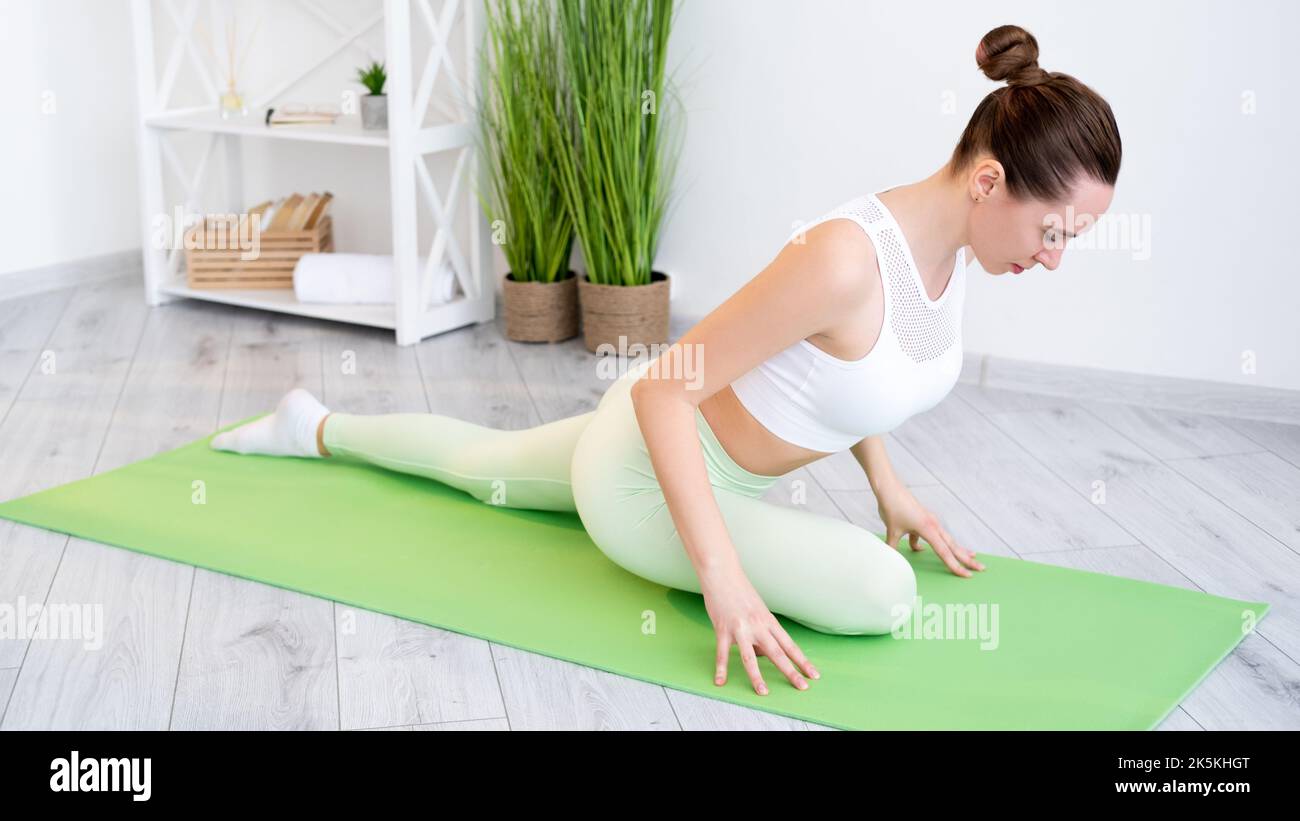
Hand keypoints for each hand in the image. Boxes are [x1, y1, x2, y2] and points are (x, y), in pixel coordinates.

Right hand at [701, 565, 818, 694]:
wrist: (722, 573)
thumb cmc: (740, 591)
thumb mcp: (757, 610)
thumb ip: (761, 632)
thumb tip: (763, 654)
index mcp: (769, 621)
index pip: (790, 645)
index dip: (802, 661)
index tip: (814, 674)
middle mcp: (758, 626)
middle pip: (777, 653)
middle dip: (791, 672)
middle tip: (803, 687)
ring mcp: (740, 628)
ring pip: (751, 656)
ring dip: (757, 676)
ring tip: (763, 692)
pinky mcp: (723, 629)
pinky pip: (723, 653)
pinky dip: (721, 668)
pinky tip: (721, 681)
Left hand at [875, 481, 984, 576]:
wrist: (889, 488)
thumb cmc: (892, 507)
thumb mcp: (892, 531)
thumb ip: (893, 547)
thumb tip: (891, 560)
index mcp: (928, 528)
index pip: (944, 552)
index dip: (955, 566)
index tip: (967, 575)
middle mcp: (933, 525)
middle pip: (953, 546)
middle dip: (968, 559)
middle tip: (982, 568)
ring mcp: (930, 521)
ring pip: (948, 540)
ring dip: (958, 550)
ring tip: (972, 557)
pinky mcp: (925, 519)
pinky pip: (936, 534)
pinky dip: (938, 543)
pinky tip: (925, 549)